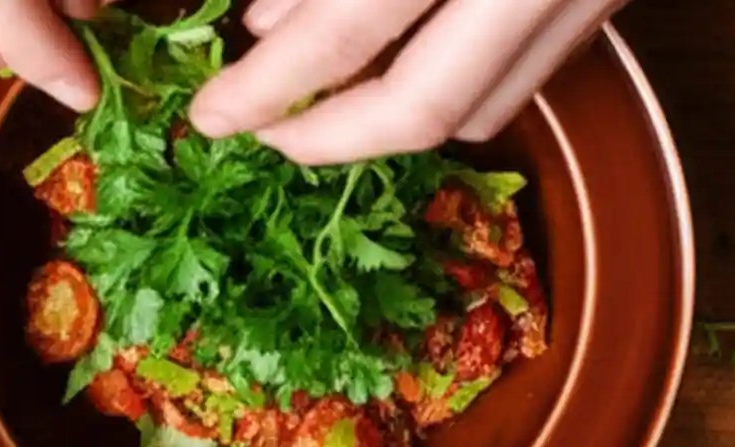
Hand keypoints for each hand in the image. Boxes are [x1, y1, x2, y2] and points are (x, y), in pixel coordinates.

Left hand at [190, 0, 629, 164]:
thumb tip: (264, 21)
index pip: (347, 28)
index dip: (264, 84)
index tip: (211, 114)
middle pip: (424, 105)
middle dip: (325, 137)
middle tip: (261, 136)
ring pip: (479, 108)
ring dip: (385, 123)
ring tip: (317, 98)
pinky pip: (523, 79)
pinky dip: (448, 93)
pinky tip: (394, 64)